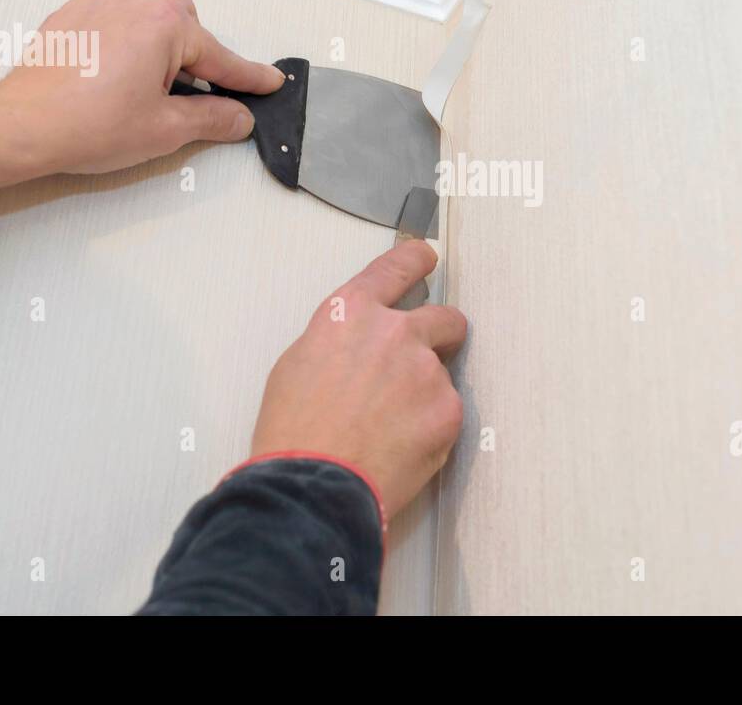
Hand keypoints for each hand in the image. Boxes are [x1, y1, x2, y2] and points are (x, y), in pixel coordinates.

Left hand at [0, 0, 283, 192]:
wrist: (21, 127)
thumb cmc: (87, 124)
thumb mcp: (166, 129)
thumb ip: (212, 118)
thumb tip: (237, 117)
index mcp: (165, 25)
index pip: (221, 57)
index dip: (248, 77)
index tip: (269, 82)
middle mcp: (132, 3)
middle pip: (186, 27)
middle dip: (196, 59)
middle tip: (192, 99)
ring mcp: (96, 5)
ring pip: (148, 18)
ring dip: (160, 48)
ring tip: (147, 90)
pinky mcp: (69, 18)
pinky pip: (113, 21)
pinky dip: (126, 44)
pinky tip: (115, 78)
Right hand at [250, 241, 466, 515]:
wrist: (312, 484)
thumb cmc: (293, 431)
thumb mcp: (297, 363)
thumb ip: (339, 340)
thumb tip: (359, 346)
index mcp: (350, 313)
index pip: (396, 267)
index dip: (416, 259)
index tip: (426, 257)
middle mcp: (395, 331)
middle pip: (443, 317)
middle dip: (442, 335)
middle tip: (421, 365)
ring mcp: (426, 369)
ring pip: (441, 374)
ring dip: (425, 393)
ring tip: (390, 429)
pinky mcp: (447, 409)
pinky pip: (447, 412)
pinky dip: (431, 428)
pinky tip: (400, 448)